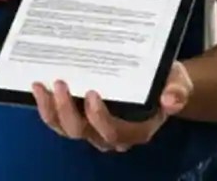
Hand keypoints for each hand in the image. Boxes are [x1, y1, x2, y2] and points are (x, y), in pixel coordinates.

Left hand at [31, 61, 192, 152]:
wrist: (159, 81)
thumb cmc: (166, 81)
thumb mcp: (177, 81)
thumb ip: (177, 90)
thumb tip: (171, 98)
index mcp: (136, 130)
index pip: (114, 132)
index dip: (99, 118)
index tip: (92, 93)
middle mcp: (110, 135)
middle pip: (83, 132)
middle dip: (68, 111)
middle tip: (61, 83)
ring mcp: (91, 128)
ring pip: (66, 129)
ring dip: (50, 110)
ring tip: (41, 86)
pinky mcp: (79, 118)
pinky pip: (58, 120)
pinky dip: (46, 107)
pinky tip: (38, 87)